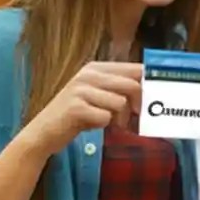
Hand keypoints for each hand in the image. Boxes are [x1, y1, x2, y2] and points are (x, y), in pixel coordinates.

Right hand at [21, 62, 142, 155]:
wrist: (44, 132)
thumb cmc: (78, 115)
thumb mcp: (99, 96)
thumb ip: (121, 89)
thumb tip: (153, 91)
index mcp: (96, 68)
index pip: (135, 69)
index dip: (149, 85)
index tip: (154, 99)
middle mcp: (88, 74)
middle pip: (132, 85)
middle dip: (137, 105)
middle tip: (130, 118)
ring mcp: (80, 89)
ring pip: (120, 103)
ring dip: (119, 118)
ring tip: (106, 122)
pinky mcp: (76, 107)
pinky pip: (106, 117)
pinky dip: (104, 125)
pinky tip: (91, 124)